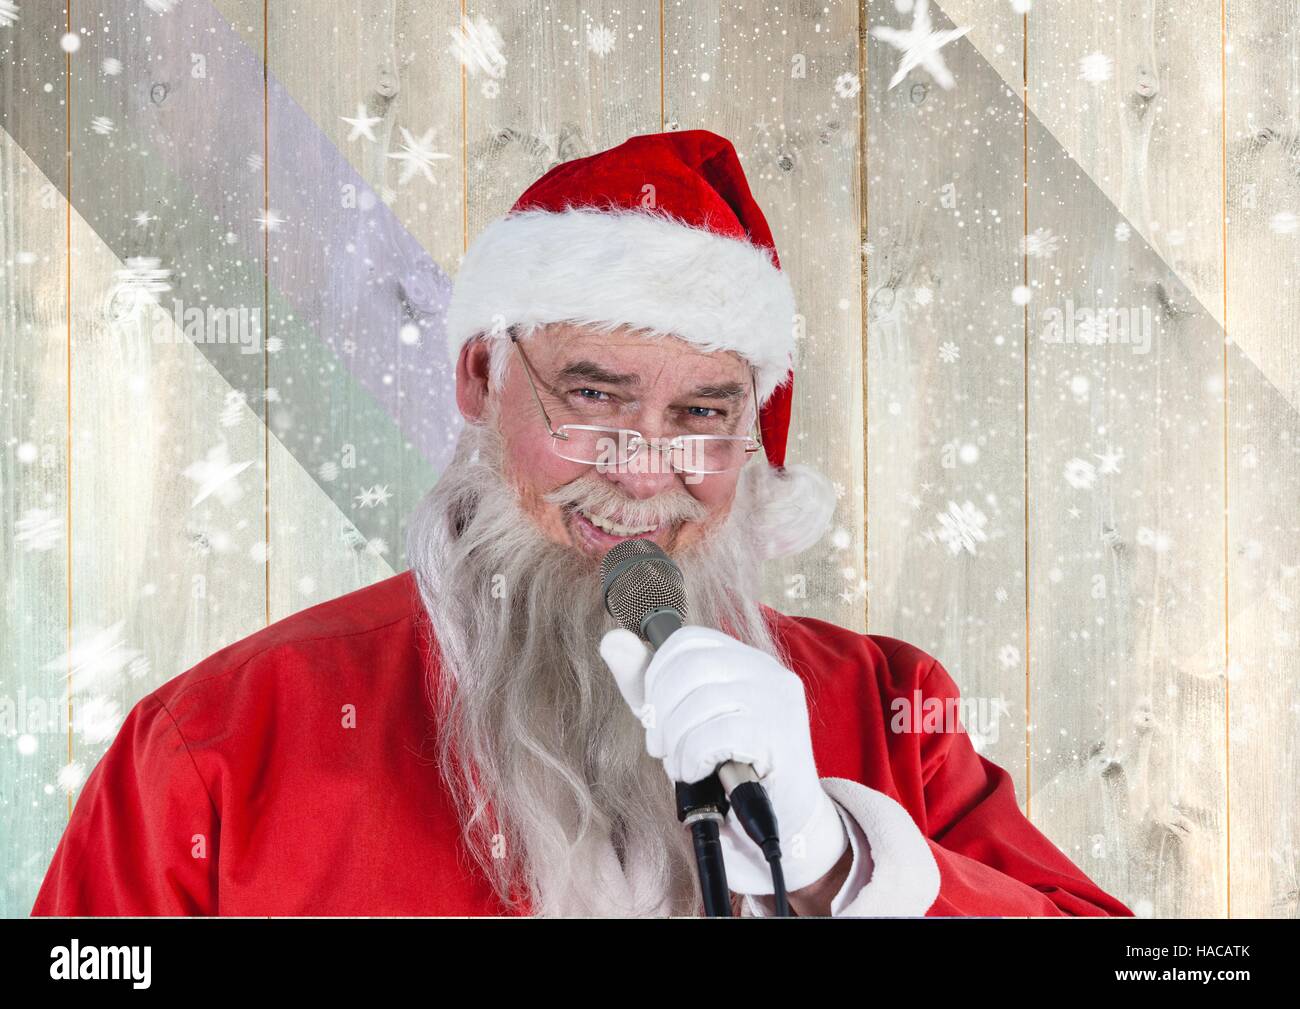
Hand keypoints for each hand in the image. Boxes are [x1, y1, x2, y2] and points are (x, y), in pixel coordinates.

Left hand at [599, 625, 847, 893]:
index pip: (687, 640)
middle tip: (661, 747)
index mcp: (745, 660)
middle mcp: (767, 670)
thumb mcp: (677, 722)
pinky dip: (694, 758)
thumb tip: (612, 640)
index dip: (657, 676)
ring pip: (700, 701)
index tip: (654, 715)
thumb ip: (643, 683)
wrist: (781, 826)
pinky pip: (716, 734)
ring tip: (683, 768)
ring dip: (677, 744)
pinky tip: (699, 774)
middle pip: (689, 666)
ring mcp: (779, 700)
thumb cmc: (727, 772)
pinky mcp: (781, 735)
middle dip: (662, 712)